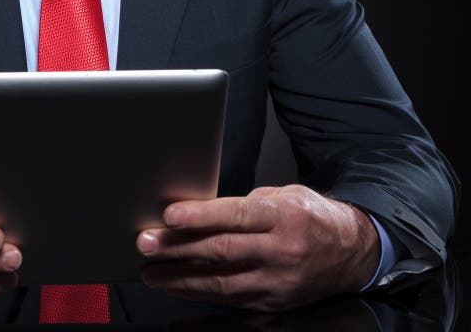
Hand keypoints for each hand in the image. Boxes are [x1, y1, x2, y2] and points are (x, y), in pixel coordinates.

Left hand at [136, 185, 380, 310]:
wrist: (353, 251)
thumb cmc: (311, 215)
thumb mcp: (284, 194)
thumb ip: (246, 204)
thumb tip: (201, 211)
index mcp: (284, 216)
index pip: (235, 216)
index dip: (199, 216)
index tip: (169, 216)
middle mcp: (282, 250)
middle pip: (222, 250)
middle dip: (178, 248)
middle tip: (146, 243)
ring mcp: (279, 281)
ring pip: (222, 282)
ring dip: (181, 278)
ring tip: (152, 272)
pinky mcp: (275, 303)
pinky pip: (232, 301)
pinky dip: (201, 294)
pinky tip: (179, 287)